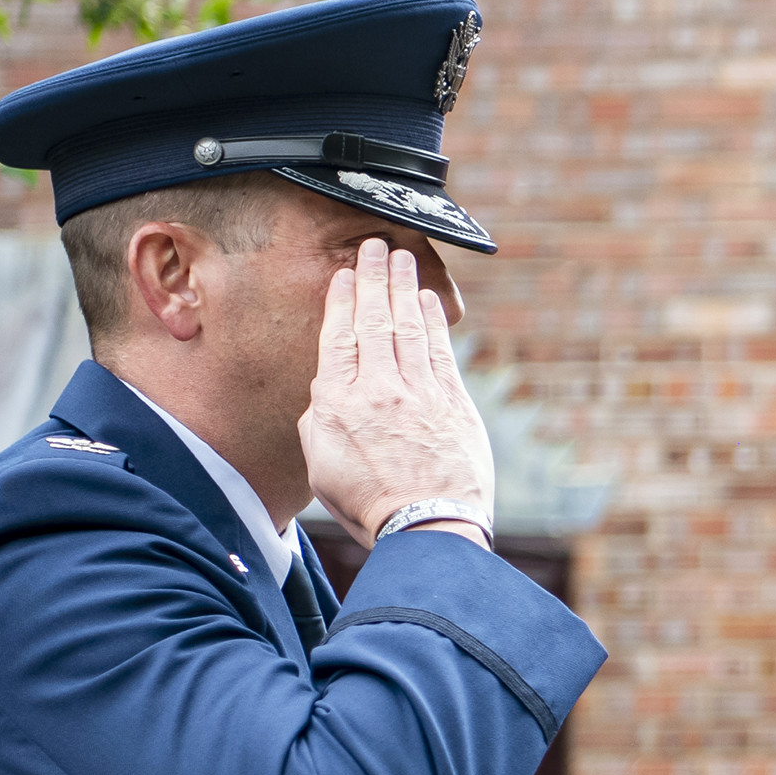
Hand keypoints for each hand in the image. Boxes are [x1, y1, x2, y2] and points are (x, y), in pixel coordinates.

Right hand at [300, 238, 495, 548]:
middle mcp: (379, 390)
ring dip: (405, 288)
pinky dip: (433, 321)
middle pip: (375, 321)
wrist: (426, 527)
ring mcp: (420, 394)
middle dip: (375, 279)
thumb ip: (320, 419)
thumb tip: (328, 389)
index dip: (342, 301)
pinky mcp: (455, 403)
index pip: (339, 338)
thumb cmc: (369, 504)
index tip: (345, 275)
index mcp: (339, 404)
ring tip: (403, 259)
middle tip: (376, 247)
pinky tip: (428, 301)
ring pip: (409, 327)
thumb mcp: (320, 464)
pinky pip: (440, 351)